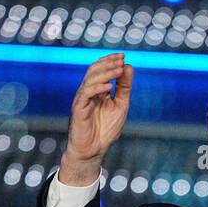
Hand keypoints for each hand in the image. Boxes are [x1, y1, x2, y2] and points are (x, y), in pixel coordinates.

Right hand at [59, 52, 132, 184]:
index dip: (111, 61)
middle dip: (108, 63)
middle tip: (121, 60)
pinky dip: (97, 88)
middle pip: (94, 70)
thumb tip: (128, 67)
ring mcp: (82, 99)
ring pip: (90, 79)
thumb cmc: (105, 130)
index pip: (101, 69)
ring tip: (118, 70)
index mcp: (97, 90)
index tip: (123, 56)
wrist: (94, 150)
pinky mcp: (79, 108)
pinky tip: (109, 87)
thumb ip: (124, 88)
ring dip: (105, 73)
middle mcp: (88, 92)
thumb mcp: (121, 105)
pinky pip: (86, 93)